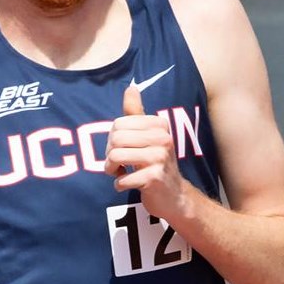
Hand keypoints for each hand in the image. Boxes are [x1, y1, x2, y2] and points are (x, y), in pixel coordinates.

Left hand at [105, 85, 193, 222]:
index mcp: (159, 125)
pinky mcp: (154, 178)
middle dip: (110, 154)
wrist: (174, 195)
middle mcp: (163, 138)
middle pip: (115, 139)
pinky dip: (119, 184)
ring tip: (121, 173)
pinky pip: (121, 179)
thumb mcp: (148, 136)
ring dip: (111, 170)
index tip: (122, 149)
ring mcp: (159, 158)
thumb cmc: (156, 163)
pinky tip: (129, 184)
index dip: (113, 139)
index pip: (119, 123)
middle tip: (117, 163)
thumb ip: (136, 113)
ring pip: (115, 157)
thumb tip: (130, 88)